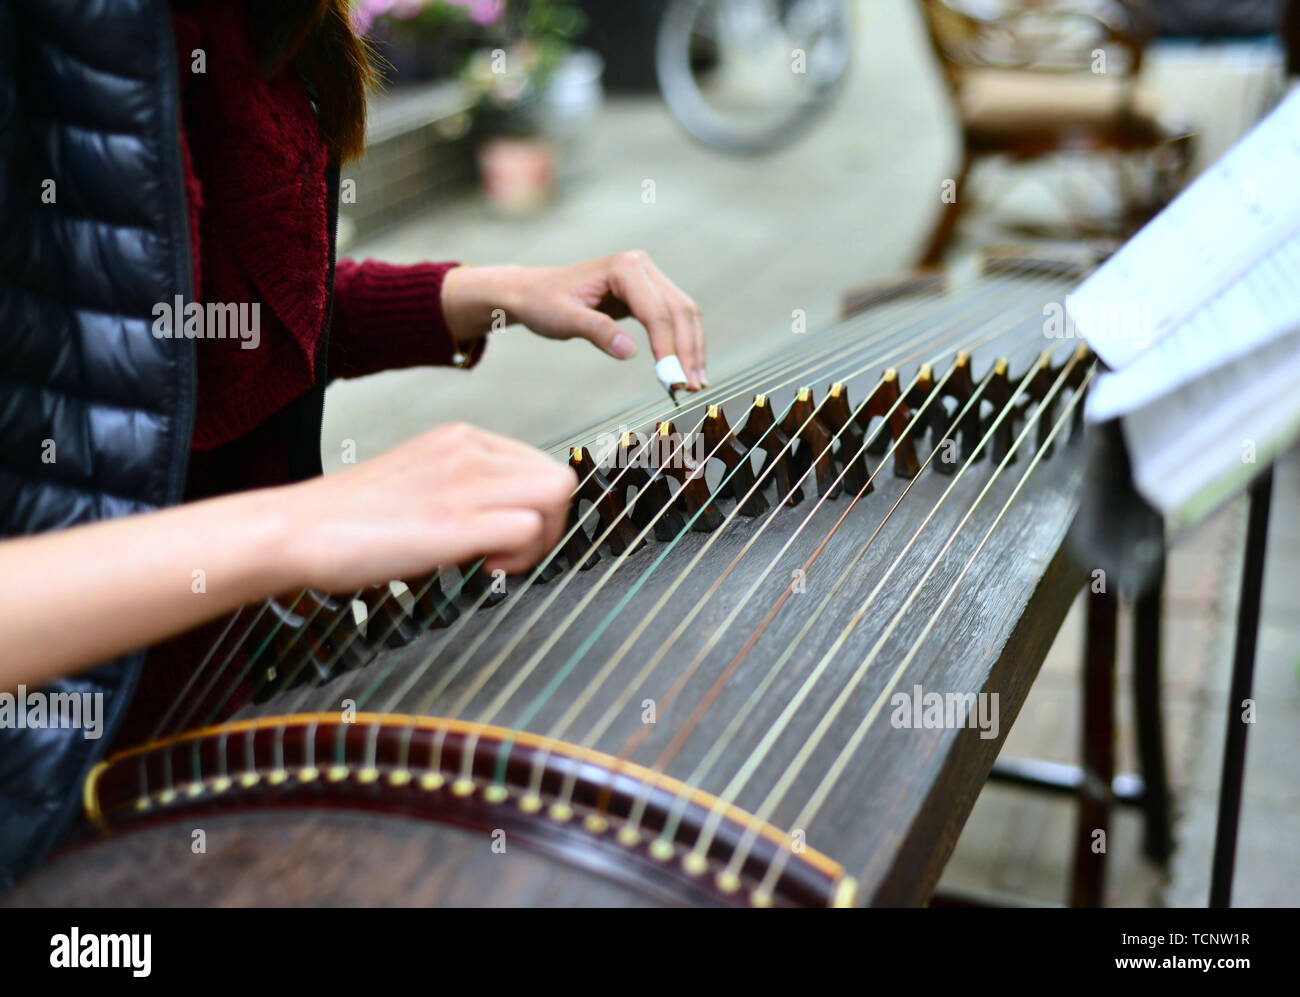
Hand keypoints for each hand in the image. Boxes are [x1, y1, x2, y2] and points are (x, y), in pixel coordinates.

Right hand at [288, 422, 576, 590]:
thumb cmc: (350, 519)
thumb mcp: (422, 483)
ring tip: (498, 559)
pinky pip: (528, 527)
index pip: (541, 463)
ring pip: (555, 495)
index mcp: (461, 439)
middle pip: (559, 477)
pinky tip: (485, 567)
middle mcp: (469, 451)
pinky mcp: (455, 522)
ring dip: (541, 539)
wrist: (297, 529)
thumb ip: (466, 489)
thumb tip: (506, 518)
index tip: (506, 534)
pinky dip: (521, 556)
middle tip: (511, 552)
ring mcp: (464, 483)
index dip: (536, 505)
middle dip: (549, 523)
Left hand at [442, 252, 707, 390]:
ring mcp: (647, 278)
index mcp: (623, 268)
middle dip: (688, 350)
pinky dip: (682, 343)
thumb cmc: (543, 303)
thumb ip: (597, 332)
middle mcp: (641, 267)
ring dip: (692, 348)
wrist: (532, 292)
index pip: (657, 312)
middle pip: (680, 311)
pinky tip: (684, 368)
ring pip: (683, 314)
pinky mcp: (647, 293)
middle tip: (691, 387)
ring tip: (694, 383)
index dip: (669, 347)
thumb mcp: (564, 319)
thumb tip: (629, 352)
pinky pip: (673, 318)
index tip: (673, 380)